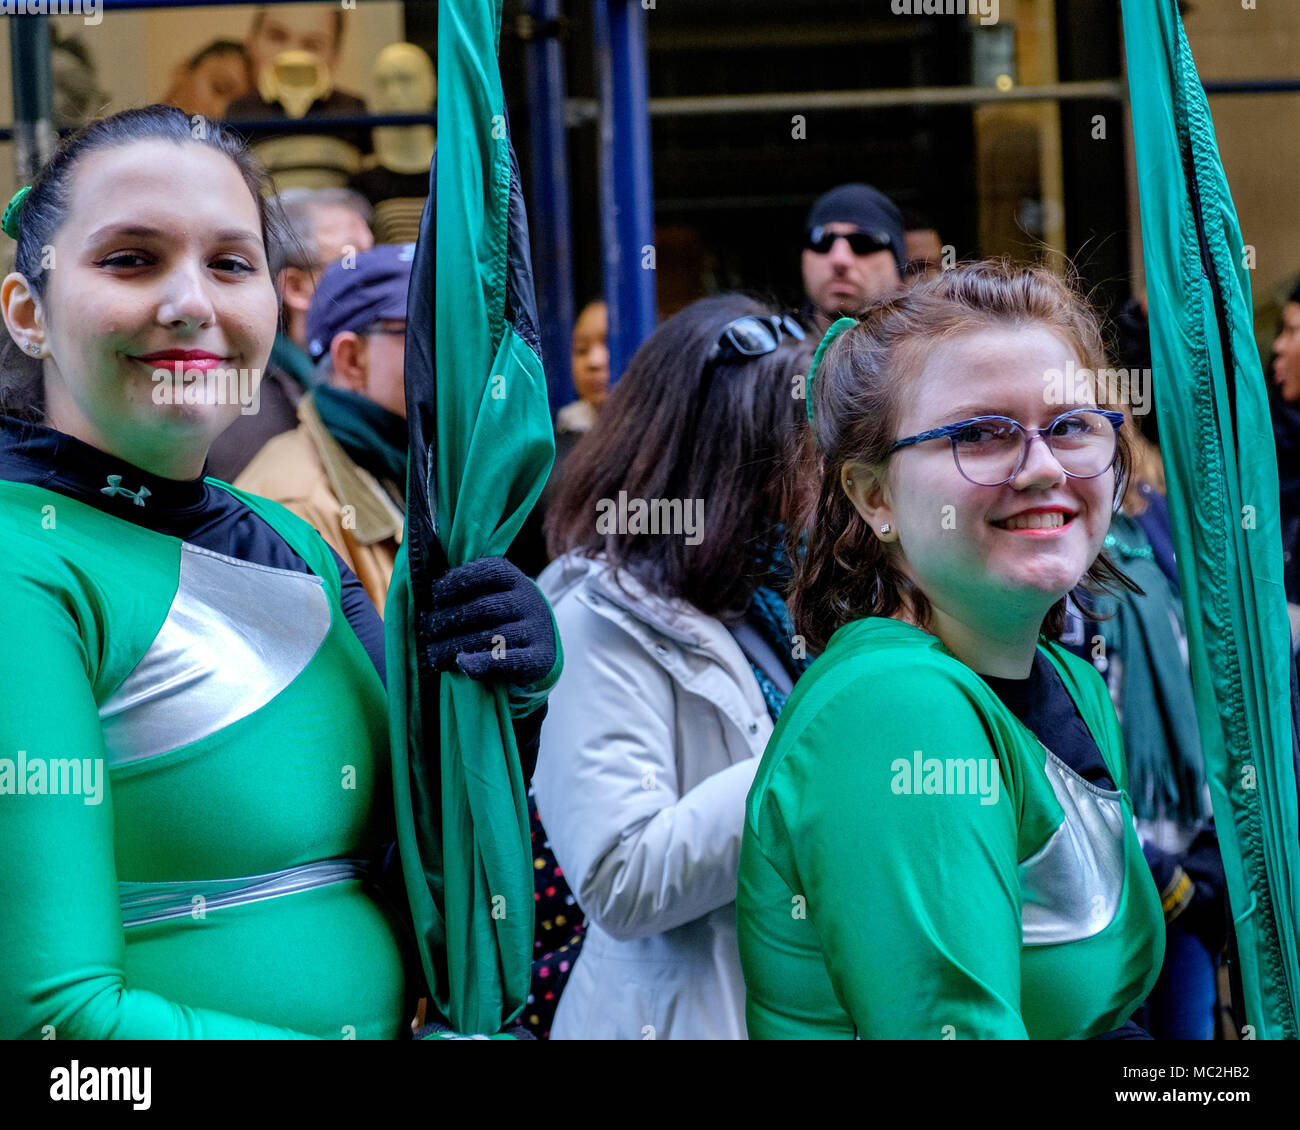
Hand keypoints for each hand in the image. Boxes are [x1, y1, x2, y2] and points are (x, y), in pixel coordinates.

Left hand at [424, 556, 557, 685]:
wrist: (542, 645)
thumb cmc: (502, 617)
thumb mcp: (492, 594)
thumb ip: (465, 589)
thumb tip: (426, 591)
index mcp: (514, 579)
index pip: (484, 573)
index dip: (455, 582)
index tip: (434, 597)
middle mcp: (529, 601)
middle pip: (483, 608)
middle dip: (448, 619)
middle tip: (428, 630)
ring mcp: (536, 629)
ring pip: (490, 636)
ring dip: (455, 646)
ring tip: (434, 653)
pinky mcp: (540, 658)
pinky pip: (507, 660)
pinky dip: (481, 663)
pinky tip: (462, 664)